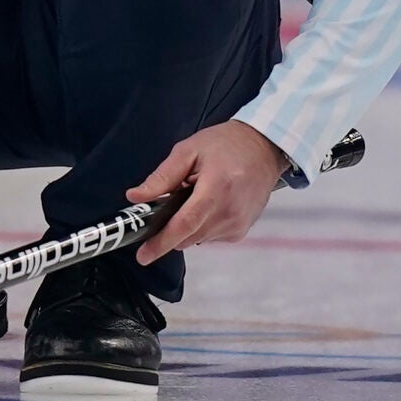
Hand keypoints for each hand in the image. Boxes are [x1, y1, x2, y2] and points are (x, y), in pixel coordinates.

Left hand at [125, 120, 293, 266]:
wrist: (264, 147)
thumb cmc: (227, 144)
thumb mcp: (188, 150)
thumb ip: (162, 177)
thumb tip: (135, 197)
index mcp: (216, 188)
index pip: (184, 224)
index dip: (161, 242)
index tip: (143, 255)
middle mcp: (230, 211)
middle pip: (187, 235)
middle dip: (170, 227)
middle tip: (172, 201)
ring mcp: (237, 224)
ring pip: (197, 238)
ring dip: (188, 224)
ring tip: (197, 196)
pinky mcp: (241, 230)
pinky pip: (209, 236)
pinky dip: (202, 224)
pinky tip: (210, 203)